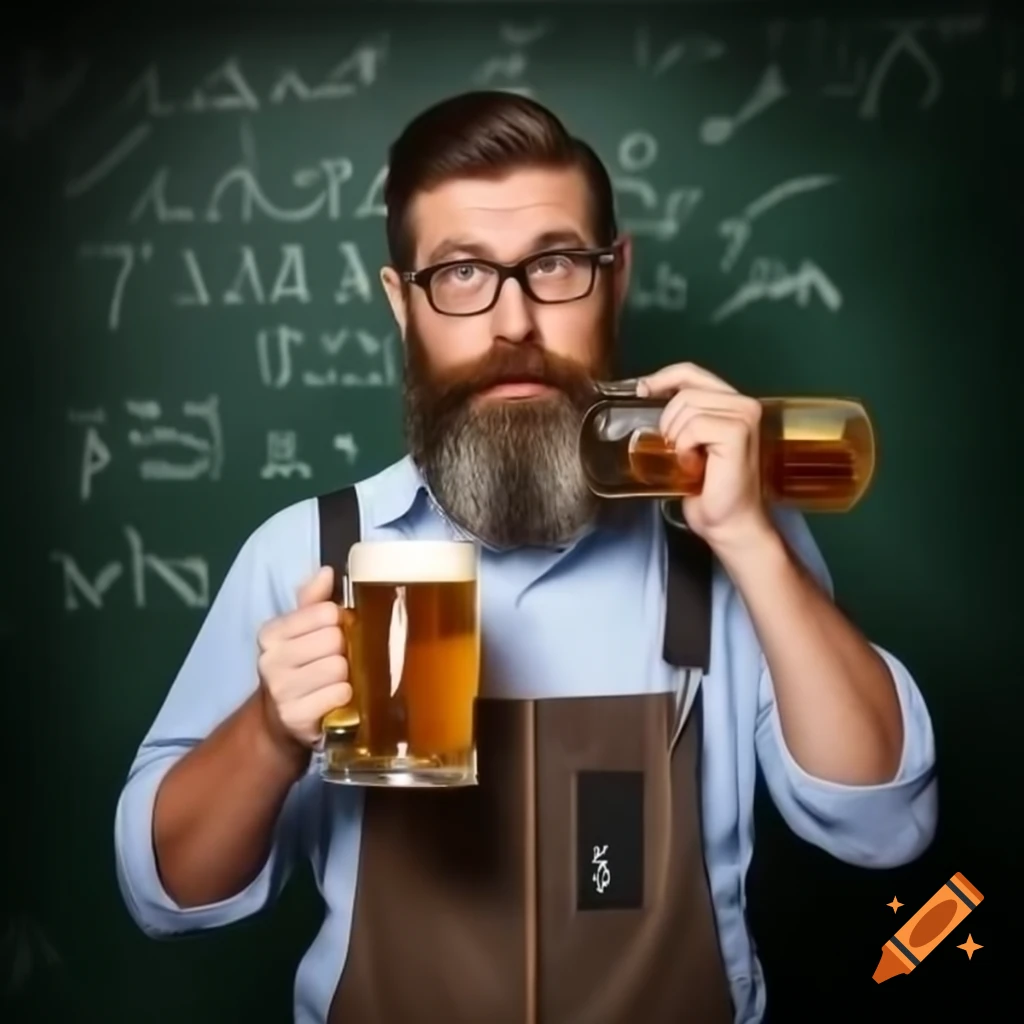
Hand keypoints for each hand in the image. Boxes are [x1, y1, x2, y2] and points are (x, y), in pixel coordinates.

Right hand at [256, 565, 351, 752]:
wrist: (280, 719)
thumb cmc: (298, 666)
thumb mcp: (300, 630)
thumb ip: (313, 600)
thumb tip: (327, 571)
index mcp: (271, 633)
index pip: (326, 612)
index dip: (338, 622)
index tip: (333, 633)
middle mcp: (270, 660)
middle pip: (335, 639)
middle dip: (343, 649)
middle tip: (335, 659)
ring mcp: (281, 691)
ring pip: (339, 667)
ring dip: (346, 674)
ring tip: (334, 680)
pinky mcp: (296, 716)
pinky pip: (339, 693)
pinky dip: (344, 696)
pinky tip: (334, 698)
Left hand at [637, 361, 773, 550]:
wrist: (728, 523)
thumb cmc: (708, 490)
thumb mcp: (688, 444)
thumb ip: (681, 417)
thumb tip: (645, 393)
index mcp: (732, 403)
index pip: (691, 372)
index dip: (662, 378)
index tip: (641, 391)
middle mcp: (744, 404)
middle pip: (684, 392)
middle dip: (668, 423)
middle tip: (678, 453)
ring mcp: (744, 417)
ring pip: (687, 408)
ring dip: (677, 440)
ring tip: (690, 463)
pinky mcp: (737, 433)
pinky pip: (693, 427)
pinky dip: (685, 449)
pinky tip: (695, 467)